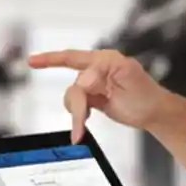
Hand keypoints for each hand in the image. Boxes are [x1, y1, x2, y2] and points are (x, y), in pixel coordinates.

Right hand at [27, 49, 173, 141]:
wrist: (153, 112)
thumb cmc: (146, 93)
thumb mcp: (128, 76)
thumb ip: (103, 73)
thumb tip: (83, 79)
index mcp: (104, 60)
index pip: (72, 57)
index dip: (50, 59)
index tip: (32, 62)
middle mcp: (96, 71)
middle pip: (74, 87)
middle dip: (77, 107)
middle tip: (82, 122)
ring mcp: (93, 85)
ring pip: (73, 99)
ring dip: (77, 114)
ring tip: (83, 128)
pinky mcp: (92, 98)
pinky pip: (77, 107)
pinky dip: (78, 117)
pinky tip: (83, 125)